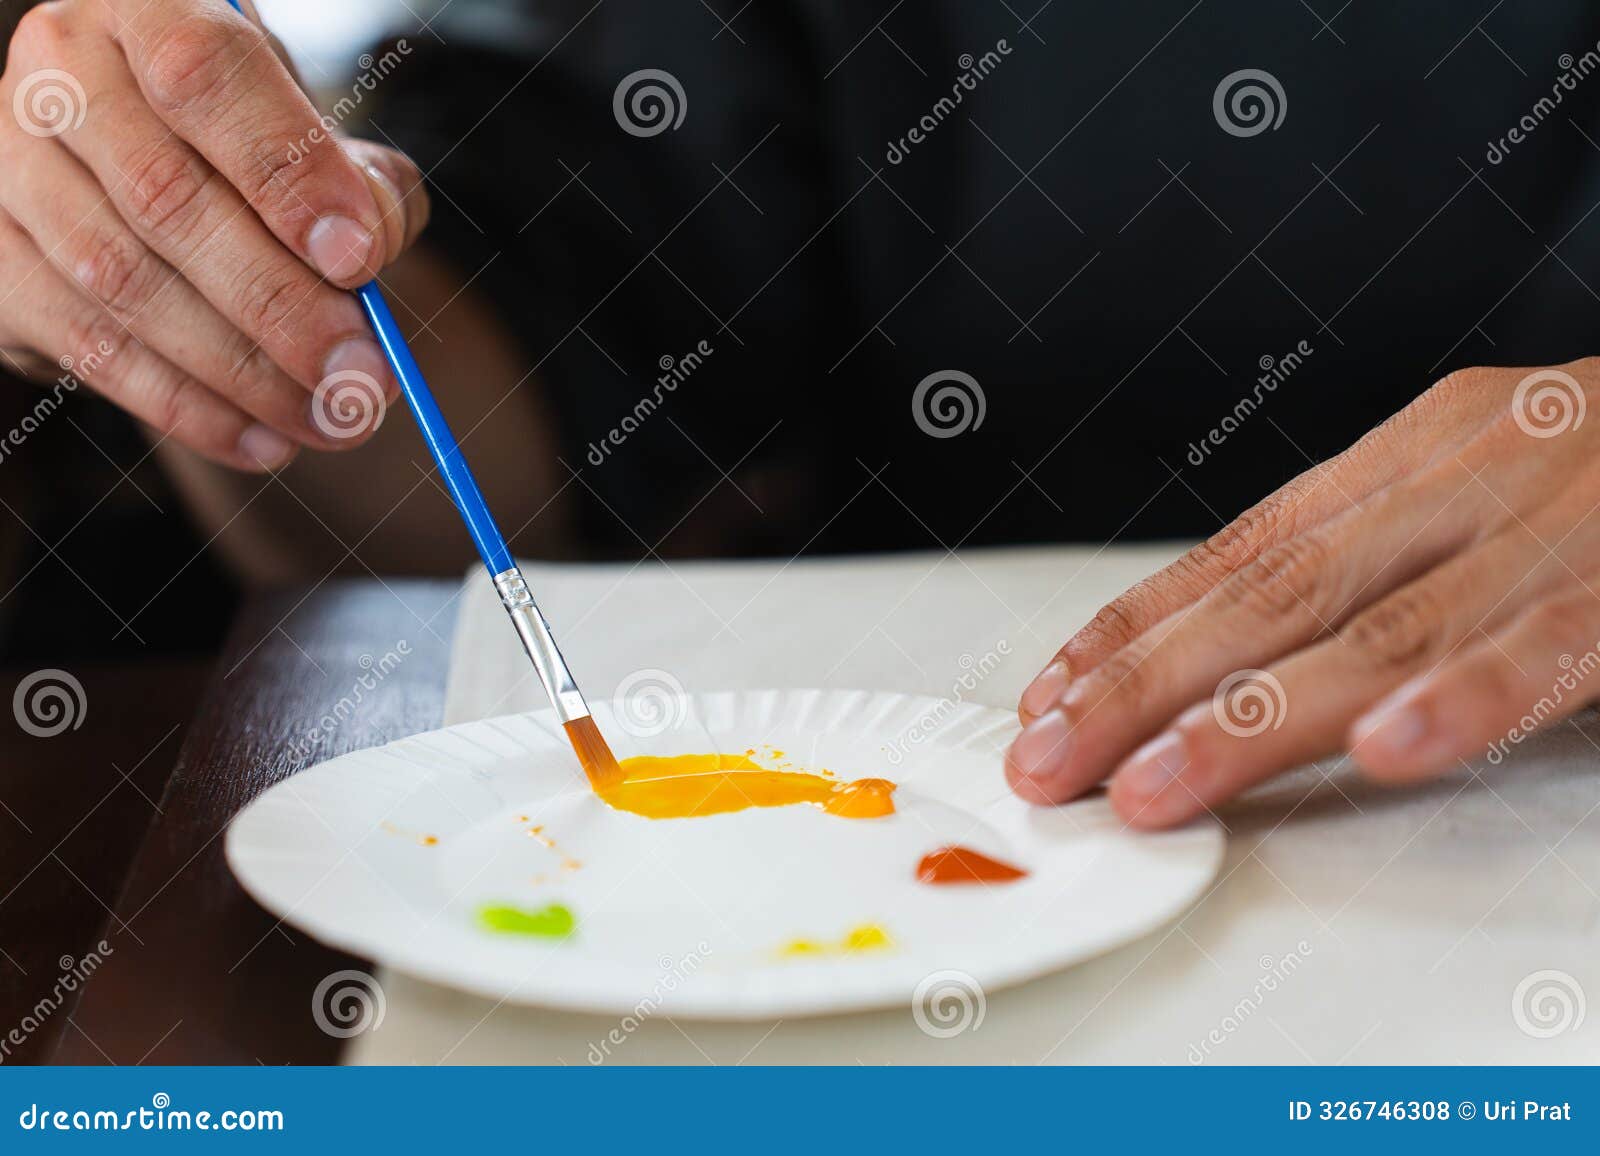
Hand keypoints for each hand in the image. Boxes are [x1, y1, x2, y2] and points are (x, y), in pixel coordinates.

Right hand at [0, 0, 428, 468]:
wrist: (171, 182)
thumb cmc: (267, 160)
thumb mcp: (332, 149)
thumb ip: (366, 190)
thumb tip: (362, 255)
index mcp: (147, 11)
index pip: (205, 76)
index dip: (286, 171)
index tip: (358, 260)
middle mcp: (60, 75)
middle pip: (165, 198)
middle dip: (280, 306)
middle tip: (362, 382)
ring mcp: (11, 168)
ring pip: (124, 283)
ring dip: (242, 372)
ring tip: (332, 422)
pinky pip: (91, 349)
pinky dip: (189, 408)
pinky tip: (265, 440)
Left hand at [1008, 360, 1599, 827]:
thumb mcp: (1474, 478)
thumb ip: (1368, 552)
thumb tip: (1225, 642)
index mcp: (1415, 455)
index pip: (1237, 550)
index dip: (1133, 628)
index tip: (1050, 694)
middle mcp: (1465, 479)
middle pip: (1275, 595)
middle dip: (1149, 686)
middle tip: (1058, 761)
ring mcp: (1555, 528)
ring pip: (1378, 630)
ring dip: (1257, 719)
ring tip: (1162, 787)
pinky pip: (1547, 649)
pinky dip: (1466, 698)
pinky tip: (1390, 747)